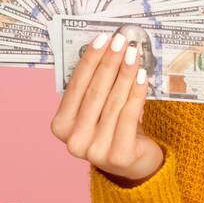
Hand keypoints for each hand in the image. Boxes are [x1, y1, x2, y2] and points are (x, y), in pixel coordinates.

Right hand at [51, 31, 163, 184]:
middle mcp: (73, 140)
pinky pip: (129, 116)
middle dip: (110, 62)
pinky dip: (136, 93)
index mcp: (61, 126)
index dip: (90, 60)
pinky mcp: (118, 156)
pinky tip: (142, 76)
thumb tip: (108, 49)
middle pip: (95, 92)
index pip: (75, 86)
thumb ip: (95, 87)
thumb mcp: (98, 110)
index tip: (103, 38)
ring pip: (113, 102)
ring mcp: (95, 151)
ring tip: (134, 53)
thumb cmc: (114, 129)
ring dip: (125, 73)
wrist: (134, 164)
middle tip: (122, 40)